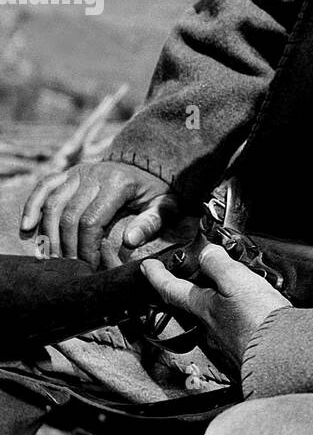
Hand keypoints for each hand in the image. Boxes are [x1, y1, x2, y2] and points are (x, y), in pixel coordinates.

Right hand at [21, 161, 190, 268]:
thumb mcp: (164, 207)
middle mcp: (94, 174)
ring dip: (49, 232)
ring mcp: (79, 172)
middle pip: (69, 215)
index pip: (92, 220)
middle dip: (67, 245)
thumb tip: (130, 241)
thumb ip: (151, 223)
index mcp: (118, 183)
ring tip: (52, 256)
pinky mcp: (68, 173)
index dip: (86, 247)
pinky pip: (44, 187)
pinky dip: (32, 205)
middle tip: (71, 266)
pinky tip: (26, 227)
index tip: (89, 266)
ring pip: (53, 203)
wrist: (147, 168)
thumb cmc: (156, 193)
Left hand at [141, 242, 291, 371]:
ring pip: (210, 320)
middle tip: (189, 278)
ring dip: (215, 306)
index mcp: (203, 308)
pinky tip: (250, 319)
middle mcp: (207, 329)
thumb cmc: (261, 322)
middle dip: (187, 291)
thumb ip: (219, 264)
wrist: (283, 357)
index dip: (157, 275)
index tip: (148, 266)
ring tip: (229, 295)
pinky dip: (234, 321)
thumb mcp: (238, 281)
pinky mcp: (240, 354)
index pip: (170, 289)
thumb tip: (207, 253)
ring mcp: (222, 344)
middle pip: (189, 306)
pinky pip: (230, 333)